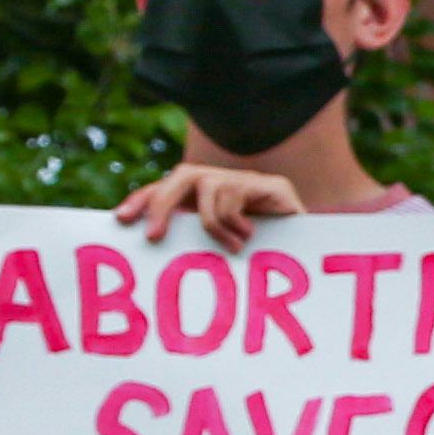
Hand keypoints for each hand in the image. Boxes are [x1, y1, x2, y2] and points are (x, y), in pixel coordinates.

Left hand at [115, 164, 304, 247]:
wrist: (313, 254)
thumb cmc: (264, 259)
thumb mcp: (219, 251)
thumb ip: (193, 242)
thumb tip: (149, 248)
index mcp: (208, 198)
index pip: (166, 189)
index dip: (142, 200)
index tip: (120, 220)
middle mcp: (225, 182)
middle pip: (181, 176)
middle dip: (161, 203)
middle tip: (154, 236)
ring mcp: (248, 181)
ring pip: (206, 184)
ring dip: (210, 222)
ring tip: (232, 246)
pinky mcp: (271, 184)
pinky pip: (232, 192)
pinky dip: (232, 219)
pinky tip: (249, 235)